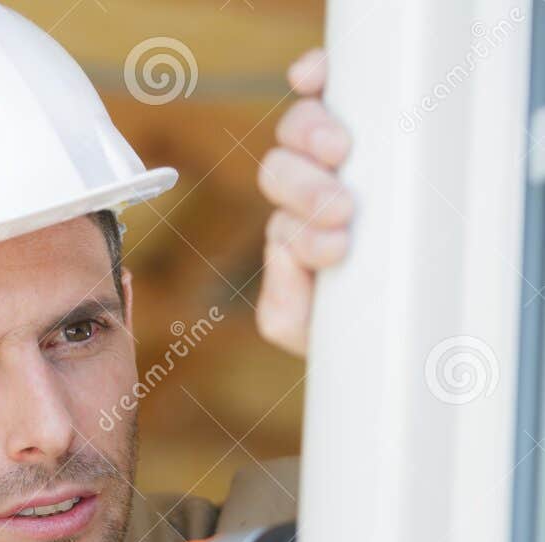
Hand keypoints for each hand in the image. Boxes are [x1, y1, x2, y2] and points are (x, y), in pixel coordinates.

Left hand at [256, 47, 353, 356]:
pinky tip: (311, 77)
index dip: (302, 232)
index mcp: (294, 236)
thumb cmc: (360, 311)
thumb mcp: (311, 329)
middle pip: (280, 172)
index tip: (337, 248)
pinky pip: (318, 82)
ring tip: (340, 150)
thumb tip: (284, 253)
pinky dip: (312, 73)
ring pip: (297, 129)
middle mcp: (302, 191)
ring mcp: (325, 152)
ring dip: (310, 135)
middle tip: (341, 208)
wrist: (400, 307)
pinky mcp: (354, 112)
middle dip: (307, 191)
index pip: (282, 224)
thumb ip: (283, 308)